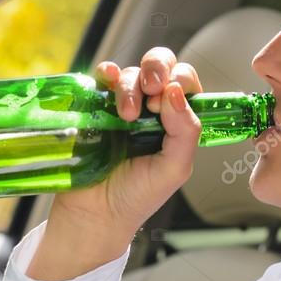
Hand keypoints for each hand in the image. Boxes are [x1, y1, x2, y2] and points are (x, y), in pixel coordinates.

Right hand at [27, 47, 202, 280]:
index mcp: (177, 122)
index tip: (166, 101)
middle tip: (152, 88)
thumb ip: (186, 131)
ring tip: (126, 115)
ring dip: (130, 85)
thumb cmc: (137, 196)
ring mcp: (123, 105)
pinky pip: (102, 77)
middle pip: (161, 66)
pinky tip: (106, 79)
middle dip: (157, 67)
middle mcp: (152, 110)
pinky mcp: (96, 106)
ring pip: (132, 72)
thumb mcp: (174, 168)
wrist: (94, 214)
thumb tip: (175, 92)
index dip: (180, 82)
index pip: (186, 84)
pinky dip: (106, 72)